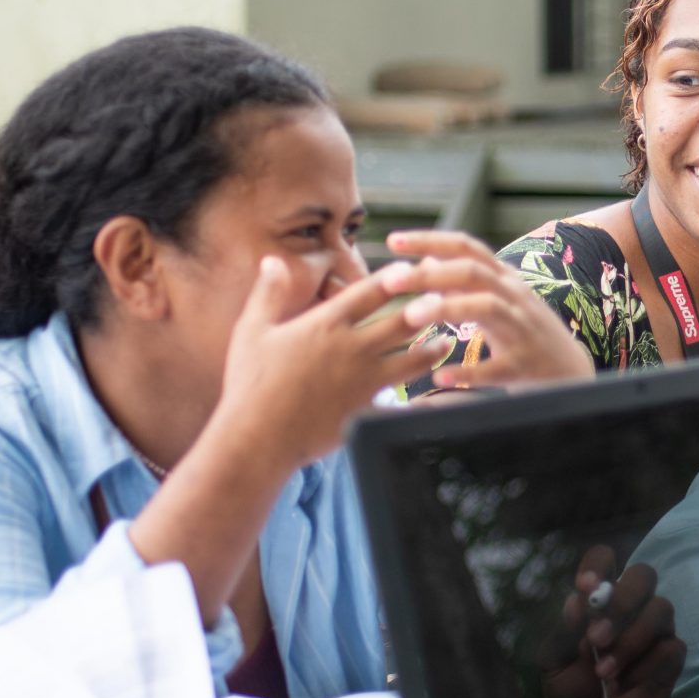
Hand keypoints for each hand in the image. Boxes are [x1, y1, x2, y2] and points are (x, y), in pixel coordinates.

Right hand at [214, 256, 436, 474]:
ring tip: (445, 342)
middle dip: (428, 307)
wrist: (258, 436)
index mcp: (326, 323)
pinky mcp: (369, 409)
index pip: (370, 292)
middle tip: (447, 298)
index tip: (414, 268)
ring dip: (433, 348)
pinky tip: (437, 393)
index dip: (395, 278)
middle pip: (403, 321)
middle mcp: (352, 347)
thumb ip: (268, 294)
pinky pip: (406, 401)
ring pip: (413, 357)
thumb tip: (271, 261)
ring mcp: (365, 379)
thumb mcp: (252, 331)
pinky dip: (424, 396)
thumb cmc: (251, 383)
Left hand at [385, 230, 593, 388]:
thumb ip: (463, 282)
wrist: (571, 372)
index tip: (393, 240)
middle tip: (390, 280)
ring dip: (447, 308)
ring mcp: (523, 330)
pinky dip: (468, 372)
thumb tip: (427, 258)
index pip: (467, 248)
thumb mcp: (496, 301)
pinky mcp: (525, 366)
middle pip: (473, 273)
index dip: (431, 239)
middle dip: (429, 273)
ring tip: (410, 317)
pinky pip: (496, 367)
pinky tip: (439, 377)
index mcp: (504, 280)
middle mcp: (515, 298)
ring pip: (487, 308)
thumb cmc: (525, 333)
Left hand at [538, 546, 685, 697]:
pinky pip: (670, 648)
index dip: (598, 565)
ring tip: (602, 672)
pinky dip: (644, 667)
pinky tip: (623, 685)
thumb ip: (564, 633)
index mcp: (598, 598)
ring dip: (630, 642)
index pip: (605, 559)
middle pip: (643, 576)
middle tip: (596, 637)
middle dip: (622, 602)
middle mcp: (631, 606)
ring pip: (661, 611)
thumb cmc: (568, 686)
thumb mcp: (553, 662)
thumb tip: (576, 603)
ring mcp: (655, 629)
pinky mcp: (671, 657)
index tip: (585, 587)